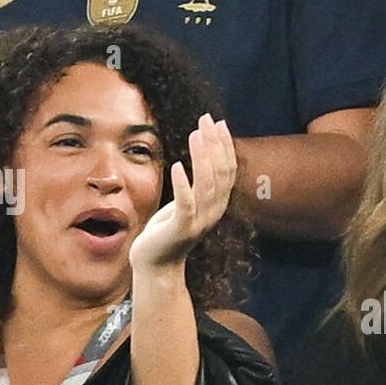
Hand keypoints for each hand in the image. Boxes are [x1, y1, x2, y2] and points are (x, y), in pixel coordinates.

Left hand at [130, 114, 235, 271]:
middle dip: (215, 144)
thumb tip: (203, 154)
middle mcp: (213, 211)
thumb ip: (198, 183)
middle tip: (206, 120)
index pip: (228, 169)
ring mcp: (199, 221)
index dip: (224, 145)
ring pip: (207, 185)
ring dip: (202, 157)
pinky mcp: (180, 228)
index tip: (217, 122)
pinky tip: (176, 165)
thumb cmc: (168, 230)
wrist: (157, 264)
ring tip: (194, 134)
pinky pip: (185, 204)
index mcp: (218, 204)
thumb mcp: (188, 202)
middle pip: (221, 173)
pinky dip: (182, 184)